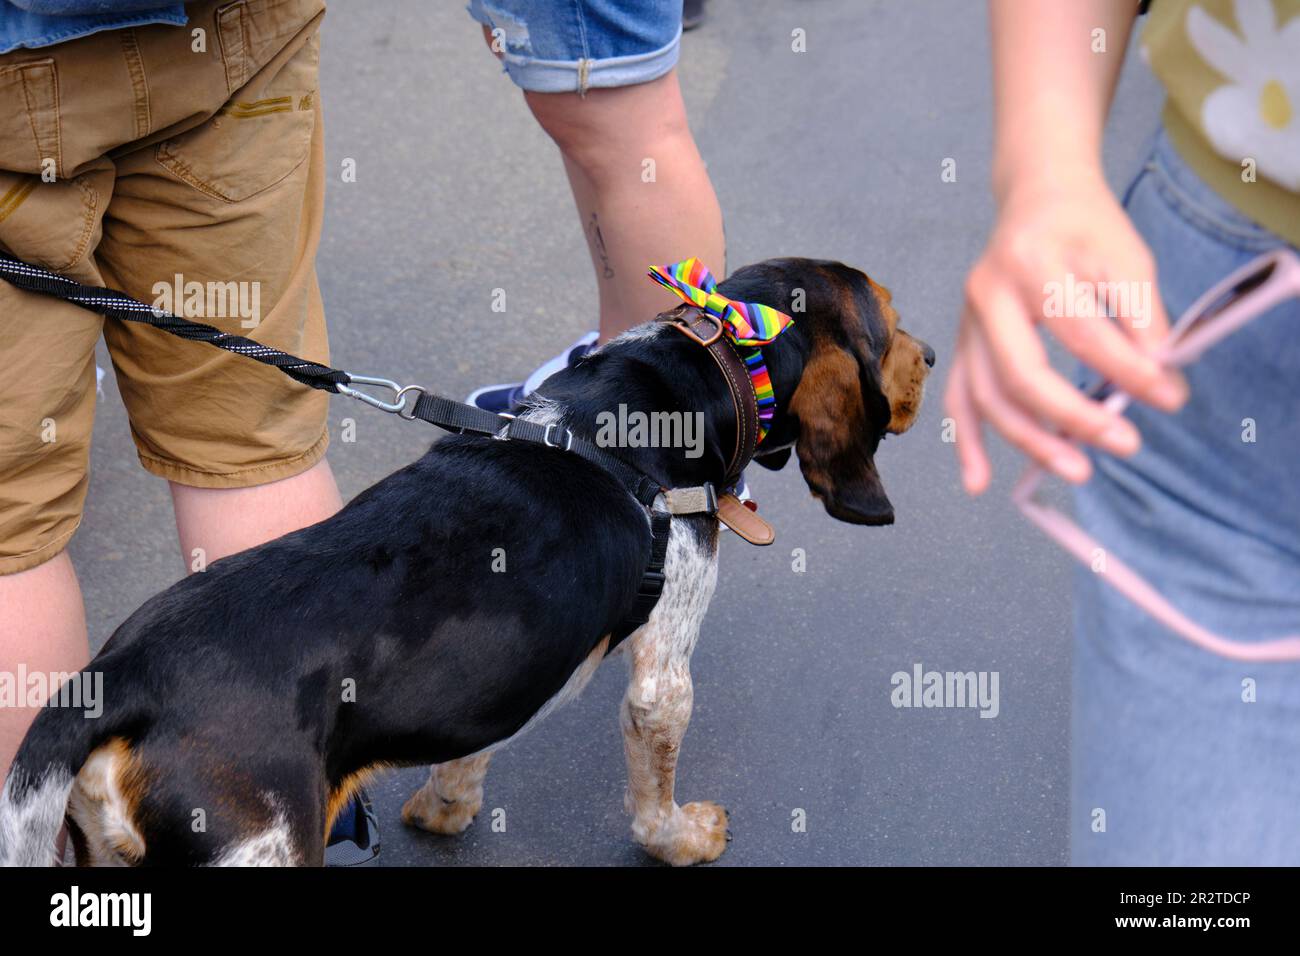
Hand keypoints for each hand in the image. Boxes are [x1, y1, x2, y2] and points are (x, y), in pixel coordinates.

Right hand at [945, 164, 1188, 493]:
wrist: (1035, 197)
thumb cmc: (1085, 226)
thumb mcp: (1127, 256)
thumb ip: (1141, 316)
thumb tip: (1157, 379)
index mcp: (1031, 263)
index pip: (1079, 330)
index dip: (1126, 369)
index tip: (1169, 396)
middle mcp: (987, 295)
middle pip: (1023, 373)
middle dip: (1074, 417)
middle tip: (1125, 444)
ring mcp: (967, 323)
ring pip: (989, 396)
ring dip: (1030, 441)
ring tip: (1077, 471)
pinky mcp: (964, 344)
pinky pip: (961, 399)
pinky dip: (968, 443)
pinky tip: (978, 483)